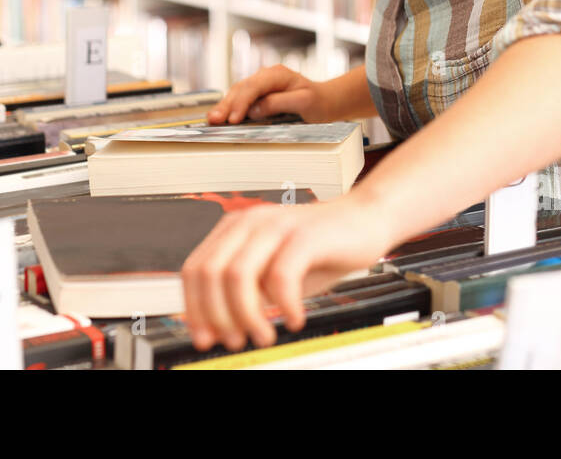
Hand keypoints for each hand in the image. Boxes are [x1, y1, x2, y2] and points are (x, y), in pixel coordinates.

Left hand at [179, 193, 396, 351]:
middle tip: (235, 341)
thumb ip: (247, 294)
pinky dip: (284, 305)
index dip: (194, 309)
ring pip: (238, 275)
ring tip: (265, 336)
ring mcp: (277, 225)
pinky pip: (282, 276)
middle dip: (217, 316)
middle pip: (209, 273)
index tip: (205, 338)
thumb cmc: (321, 249)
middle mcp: (250, 222)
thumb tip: (219, 329)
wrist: (366, 220)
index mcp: (235, 228)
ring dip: (246, 315)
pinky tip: (295, 318)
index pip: (194, 269)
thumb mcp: (274, 274)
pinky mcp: (305, 235)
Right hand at [207, 64, 334, 123]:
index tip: (234, 118)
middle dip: (227, 105)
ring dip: (224, 106)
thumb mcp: (304, 102)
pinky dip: (230, 107)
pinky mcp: (258, 93)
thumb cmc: (318, 101)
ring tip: (212, 119)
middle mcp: (266, 76)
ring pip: (237, 92)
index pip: (254, 87)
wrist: (325, 101)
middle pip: (241, 89)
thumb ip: (279, 103)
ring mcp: (261, 84)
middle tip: (215, 120)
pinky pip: (240, 98)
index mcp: (278, 74)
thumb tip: (255, 109)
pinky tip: (220, 115)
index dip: (242, 103)